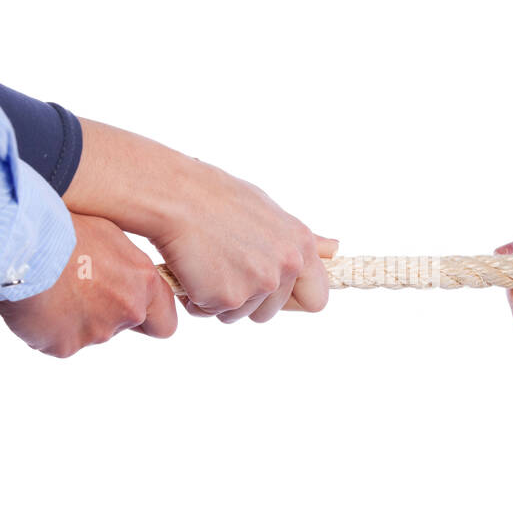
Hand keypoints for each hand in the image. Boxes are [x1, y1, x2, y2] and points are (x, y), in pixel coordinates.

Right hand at [0, 213, 176, 357]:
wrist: (23, 244)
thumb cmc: (64, 229)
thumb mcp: (106, 236)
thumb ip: (123, 266)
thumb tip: (120, 274)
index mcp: (143, 281)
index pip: (164, 322)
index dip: (149, 320)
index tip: (136, 312)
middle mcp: (127, 310)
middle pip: (120, 326)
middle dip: (103, 314)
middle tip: (77, 291)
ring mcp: (97, 332)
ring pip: (88, 333)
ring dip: (72, 317)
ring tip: (50, 288)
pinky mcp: (66, 346)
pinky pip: (56, 341)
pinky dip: (46, 328)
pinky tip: (35, 302)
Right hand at [64, 119, 332, 320]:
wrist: (176, 196)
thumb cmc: (217, 199)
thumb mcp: (268, 212)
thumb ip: (300, 240)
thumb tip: (336, 249)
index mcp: (300, 245)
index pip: (317, 299)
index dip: (294, 302)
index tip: (274, 295)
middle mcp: (285, 267)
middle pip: (270, 313)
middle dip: (246, 300)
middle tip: (224, 266)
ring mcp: (258, 285)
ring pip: (239, 315)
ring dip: (219, 299)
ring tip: (206, 262)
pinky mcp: (227, 298)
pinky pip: (211, 312)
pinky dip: (197, 298)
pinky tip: (191, 267)